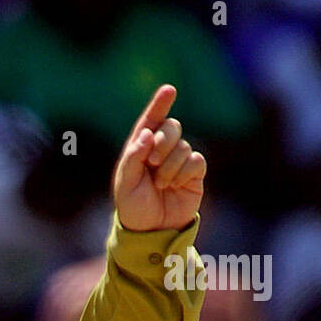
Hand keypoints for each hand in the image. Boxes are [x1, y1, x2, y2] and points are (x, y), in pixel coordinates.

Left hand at [112, 84, 205, 231]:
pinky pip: (196, 160)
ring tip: (160, 185)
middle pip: (171, 127)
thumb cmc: (133, 207)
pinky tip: (175, 186)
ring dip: (170, 167)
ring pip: (183, 146)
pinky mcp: (194, 172)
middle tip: (152, 163)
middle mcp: (160, 150)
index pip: (150, 121)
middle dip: (163, 142)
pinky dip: (184, 172)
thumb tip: (146, 134)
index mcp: (140, 149)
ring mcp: (178, 160)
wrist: (152, 231)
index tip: (169, 89)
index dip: (159, 104)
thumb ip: (132, 158)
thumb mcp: (124, 184)